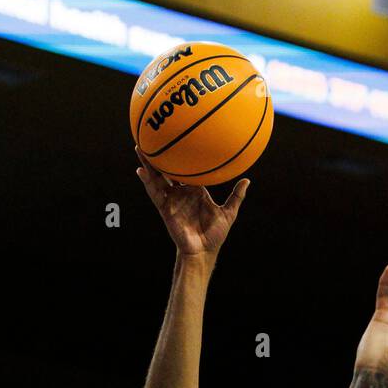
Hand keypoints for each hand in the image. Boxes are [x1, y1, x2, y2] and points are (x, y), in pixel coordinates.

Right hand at [135, 147, 249, 256]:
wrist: (203, 251)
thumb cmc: (215, 235)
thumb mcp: (229, 213)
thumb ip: (236, 196)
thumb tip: (247, 180)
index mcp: (195, 191)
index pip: (187, 169)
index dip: (182, 156)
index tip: (180, 139)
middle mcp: (181, 193)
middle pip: (168, 170)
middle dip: (161, 155)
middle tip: (154, 136)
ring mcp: (172, 200)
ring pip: (157, 178)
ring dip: (148, 163)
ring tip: (140, 147)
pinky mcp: (165, 208)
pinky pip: (154, 193)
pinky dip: (147, 182)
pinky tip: (140, 170)